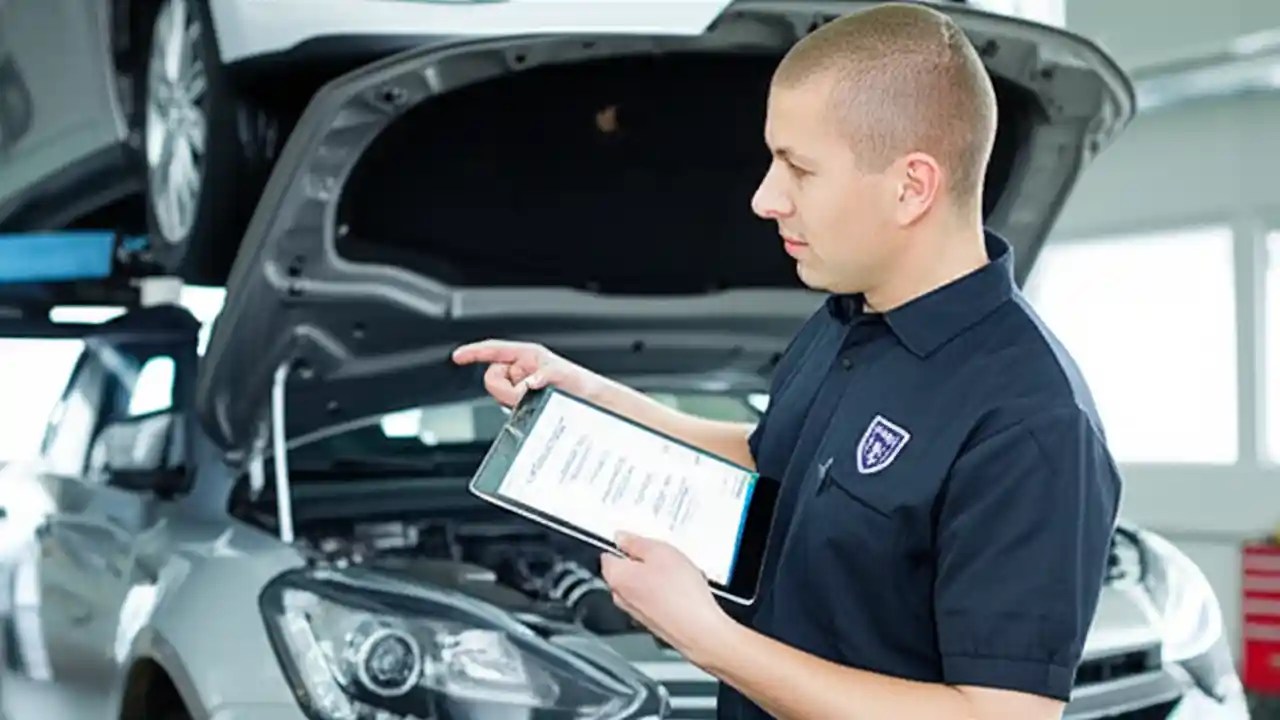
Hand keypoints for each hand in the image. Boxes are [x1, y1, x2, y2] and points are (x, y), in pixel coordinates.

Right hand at [451, 339, 597, 407]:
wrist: (591, 402)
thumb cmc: (580, 383)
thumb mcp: (559, 375)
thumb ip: (539, 378)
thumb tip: (525, 385)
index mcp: (527, 354)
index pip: (493, 350)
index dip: (474, 352)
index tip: (457, 357)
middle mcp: (521, 369)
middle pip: (492, 378)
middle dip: (506, 389)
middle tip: (527, 393)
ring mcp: (520, 386)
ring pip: (500, 395)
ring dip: (515, 400)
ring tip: (538, 398)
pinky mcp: (522, 402)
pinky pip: (508, 407)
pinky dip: (518, 408)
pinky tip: (535, 406)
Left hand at [600, 532, 733, 665]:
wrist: (699, 629)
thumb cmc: (680, 593)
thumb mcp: (659, 551)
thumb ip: (635, 543)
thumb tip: (621, 538)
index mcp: (616, 577)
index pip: (608, 555)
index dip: (625, 545)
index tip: (639, 541)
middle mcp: (621, 597)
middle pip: (625, 571)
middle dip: (642, 562)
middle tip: (664, 556)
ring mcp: (636, 612)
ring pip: (642, 586)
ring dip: (656, 578)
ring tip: (679, 575)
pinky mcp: (653, 622)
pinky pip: (655, 600)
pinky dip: (666, 593)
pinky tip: (684, 591)